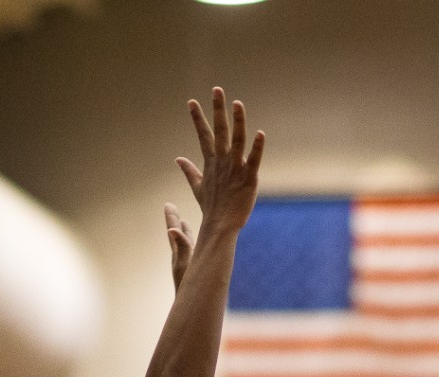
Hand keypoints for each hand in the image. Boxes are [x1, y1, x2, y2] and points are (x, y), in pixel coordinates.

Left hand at [165, 202, 193, 291]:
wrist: (192, 311)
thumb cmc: (190, 290)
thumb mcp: (186, 265)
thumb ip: (182, 247)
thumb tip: (171, 230)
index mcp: (180, 255)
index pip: (175, 233)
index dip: (172, 219)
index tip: (168, 205)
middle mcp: (182, 260)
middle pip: (178, 236)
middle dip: (176, 222)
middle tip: (171, 208)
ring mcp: (188, 267)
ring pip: (186, 245)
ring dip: (185, 233)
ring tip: (184, 223)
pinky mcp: (194, 274)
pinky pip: (194, 255)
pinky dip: (193, 246)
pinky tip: (197, 246)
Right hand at [177, 87, 263, 237]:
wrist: (220, 226)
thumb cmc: (211, 207)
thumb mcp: (198, 186)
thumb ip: (189, 171)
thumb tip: (178, 159)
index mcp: (211, 162)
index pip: (203, 135)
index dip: (197, 118)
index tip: (191, 101)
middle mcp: (222, 161)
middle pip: (220, 130)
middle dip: (217, 109)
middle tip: (217, 89)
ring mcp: (235, 168)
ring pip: (237, 140)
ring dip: (237, 121)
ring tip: (237, 103)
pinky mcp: (249, 178)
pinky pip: (254, 159)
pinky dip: (257, 147)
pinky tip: (260, 133)